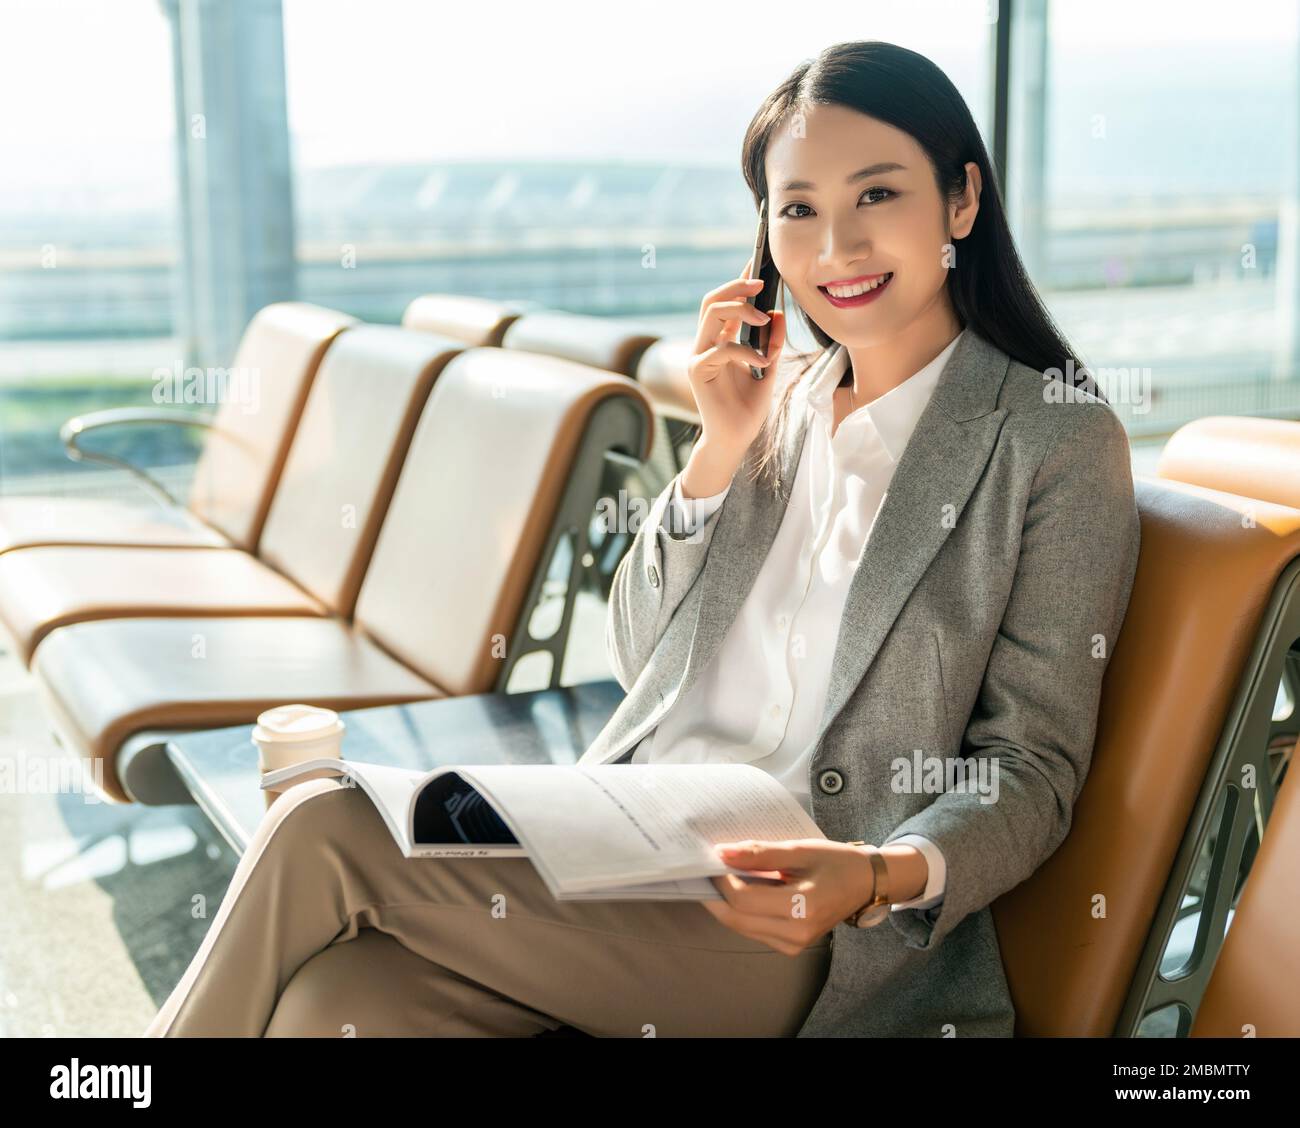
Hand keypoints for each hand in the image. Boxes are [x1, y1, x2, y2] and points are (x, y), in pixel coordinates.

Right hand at [687, 255, 787, 460]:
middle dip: (736, 287)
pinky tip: (764, 363)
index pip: (725, 302)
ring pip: (712, 315)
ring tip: (764, 320)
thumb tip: (779, 313)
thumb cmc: (747, 408)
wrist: (735, 440)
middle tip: (761, 285)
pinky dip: (746, 351)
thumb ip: (773, 343)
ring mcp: (698, 357)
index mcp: (720, 341)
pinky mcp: (698, 372)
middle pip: (712, 300)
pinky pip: (722, 349)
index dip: (739, 281)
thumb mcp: (768, 368)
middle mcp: (705, 345)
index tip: (756, 263)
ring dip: (740, 310)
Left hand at [700, 838, 876, 956]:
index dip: (720, 880)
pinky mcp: (791, 946)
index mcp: (802, 908)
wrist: (864, 883)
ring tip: (719, 877)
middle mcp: (796, 934)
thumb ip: (760, 854)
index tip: (711, 859)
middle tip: (704, 870)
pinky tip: (739, 891)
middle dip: (715, 895)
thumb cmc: (835, 862)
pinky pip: (754, 930)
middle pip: (736, 918)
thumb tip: (722, 852)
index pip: (743, 900)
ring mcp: (794, 944)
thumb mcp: (799, 850)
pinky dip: (741, 912)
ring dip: (725, 904)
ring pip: (741, 927)